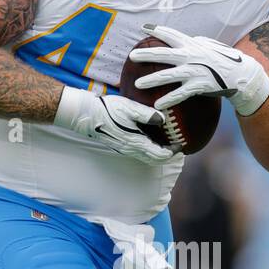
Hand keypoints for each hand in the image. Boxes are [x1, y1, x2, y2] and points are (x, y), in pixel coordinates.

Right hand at [54, 86, 173, 163]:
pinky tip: (152, 140)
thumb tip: (162, 119)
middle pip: (155, 160)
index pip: (160, 154)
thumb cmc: (108, 110)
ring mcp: (125, 149)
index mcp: (136, 142)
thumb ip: (148, 114)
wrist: (87, 115)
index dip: (173, 151)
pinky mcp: (121, 145)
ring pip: (147, 158)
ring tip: (167, 144)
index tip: (180, 144)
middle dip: (168, 155)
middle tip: (177, 146)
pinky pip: (140, 153)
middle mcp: (131, 149)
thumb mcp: (130, 108)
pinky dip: (150, 151)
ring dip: (159, 154)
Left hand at [129, 22, 268, 115]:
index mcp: (193, 44)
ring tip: (137, 84)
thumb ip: (195, 43)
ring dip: (152, 80)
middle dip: (147, 54)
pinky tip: (157, 105)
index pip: (172, 34)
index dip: (158, 29)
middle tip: (132, 56)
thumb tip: (186, 39)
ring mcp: (195, 71)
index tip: (143, 28)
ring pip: (169, 75)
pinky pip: (181, 93)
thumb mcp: (209, 46)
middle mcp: (192, 55)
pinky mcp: (200, 85)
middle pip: (164, 54)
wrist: (241, 75)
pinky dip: (169, 99)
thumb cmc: (223, 60)